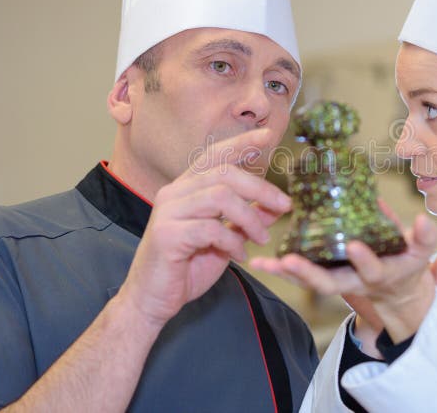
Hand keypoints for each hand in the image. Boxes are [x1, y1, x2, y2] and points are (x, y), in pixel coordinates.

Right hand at [118, 128, 291, 329]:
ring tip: (261, 238)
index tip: (269, 136)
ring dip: (249, 217)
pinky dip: (232, 241)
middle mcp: (174, 193)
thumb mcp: (226, 240)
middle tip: (284, 206)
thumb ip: (247, 221)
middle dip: (260, 188)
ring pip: (219, 196)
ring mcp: (168, 212)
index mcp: (186, 188)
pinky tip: (239, 255)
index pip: (215, 155)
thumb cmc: (186, 268)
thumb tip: (276, 207)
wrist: (152, 300)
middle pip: (224, 173)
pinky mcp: (166, 235)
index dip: (241, 143)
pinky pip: (209, 228)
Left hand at [251, 206, 436, 342]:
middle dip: (313, 274)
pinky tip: (259, 261)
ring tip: (268, 263)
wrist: (401, 299)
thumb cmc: (412, 273)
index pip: (376, 268)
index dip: (367, 259)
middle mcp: (361, 281)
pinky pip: (304, 275)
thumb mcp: (429, 261)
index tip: (356, 245)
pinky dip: (283, 270)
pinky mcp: (330, 277)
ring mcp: (344, 282)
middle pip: (335, 282)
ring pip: (315, 281)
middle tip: (292, 261)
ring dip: (291, 272)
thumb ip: (436, 245)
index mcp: (386, 273)